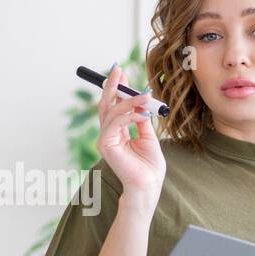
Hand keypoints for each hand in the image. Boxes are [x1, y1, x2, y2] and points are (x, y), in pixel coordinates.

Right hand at [96, 62, 165, 198]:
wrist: (148, 185)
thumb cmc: (149, 166)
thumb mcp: (148, 137)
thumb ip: (141, 119)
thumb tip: (141, 101)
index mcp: (116, 133)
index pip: (113, 107)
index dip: (117, 90)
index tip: (123, 74)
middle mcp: (108, 134)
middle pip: (106, 105)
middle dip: (113, 86)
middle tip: (119, 70)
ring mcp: (104, 140)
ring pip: (112, 112)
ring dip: (129, 100)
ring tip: (145, 94)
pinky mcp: (106, 145)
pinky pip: (116, 123)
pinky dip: (129, 115)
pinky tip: (142, 112)